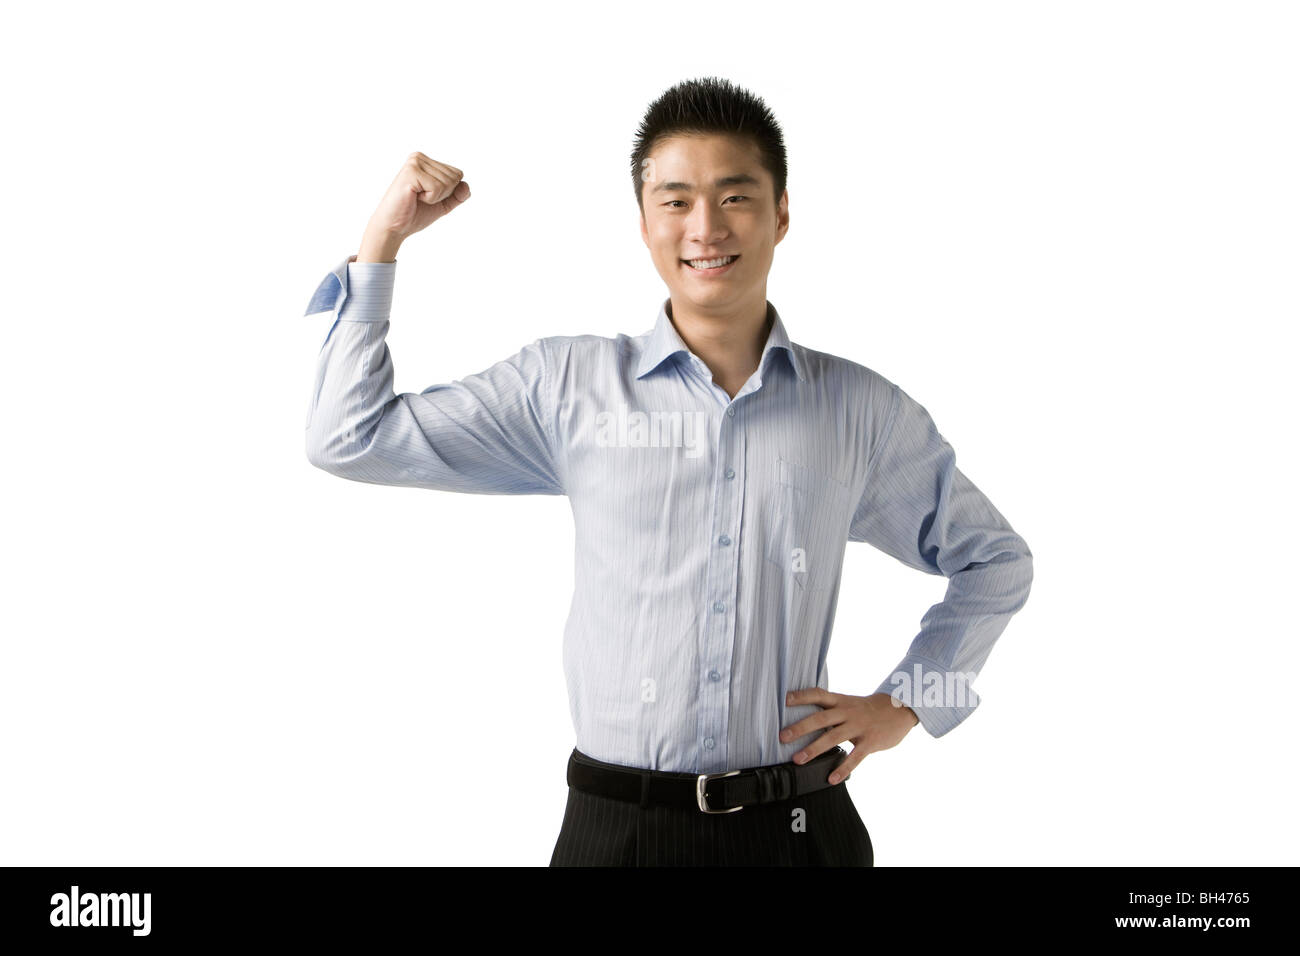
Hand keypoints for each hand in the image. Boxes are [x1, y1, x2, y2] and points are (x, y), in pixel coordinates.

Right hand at [358, 152, 470, 260]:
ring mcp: (415, 162)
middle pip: (455, 177)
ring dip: (435, 197)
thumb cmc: (415, 214)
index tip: (428, 196)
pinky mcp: (411, 172)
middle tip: (422, 199)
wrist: (394, 227)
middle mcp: (420, 157)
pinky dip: (430, 198)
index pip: (458, 174)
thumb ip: (458, 195)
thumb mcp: (443, 204)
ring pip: (448, 183)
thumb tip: (466, 185)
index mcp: (427, 161)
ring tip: (417, 198)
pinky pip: (437, 188)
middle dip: (443, 195)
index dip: (449, 193)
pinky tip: (414, 197)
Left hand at [779, 688, 918, 783]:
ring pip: (833, 738)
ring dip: (814, 749)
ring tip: (798, 760)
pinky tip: (831, 779)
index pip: (818, 694)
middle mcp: (848, 712)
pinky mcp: (870, 742)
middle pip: (821, 719)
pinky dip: (842, 768)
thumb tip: (806, 721)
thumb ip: (831, 710)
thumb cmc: (868, 710)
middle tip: (783, 737)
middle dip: (800, 728)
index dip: (802, 696)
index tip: (785, 700)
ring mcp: (859, 727)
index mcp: (841, 701)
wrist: (899, 710)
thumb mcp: (849, 703)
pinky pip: (854, 757)